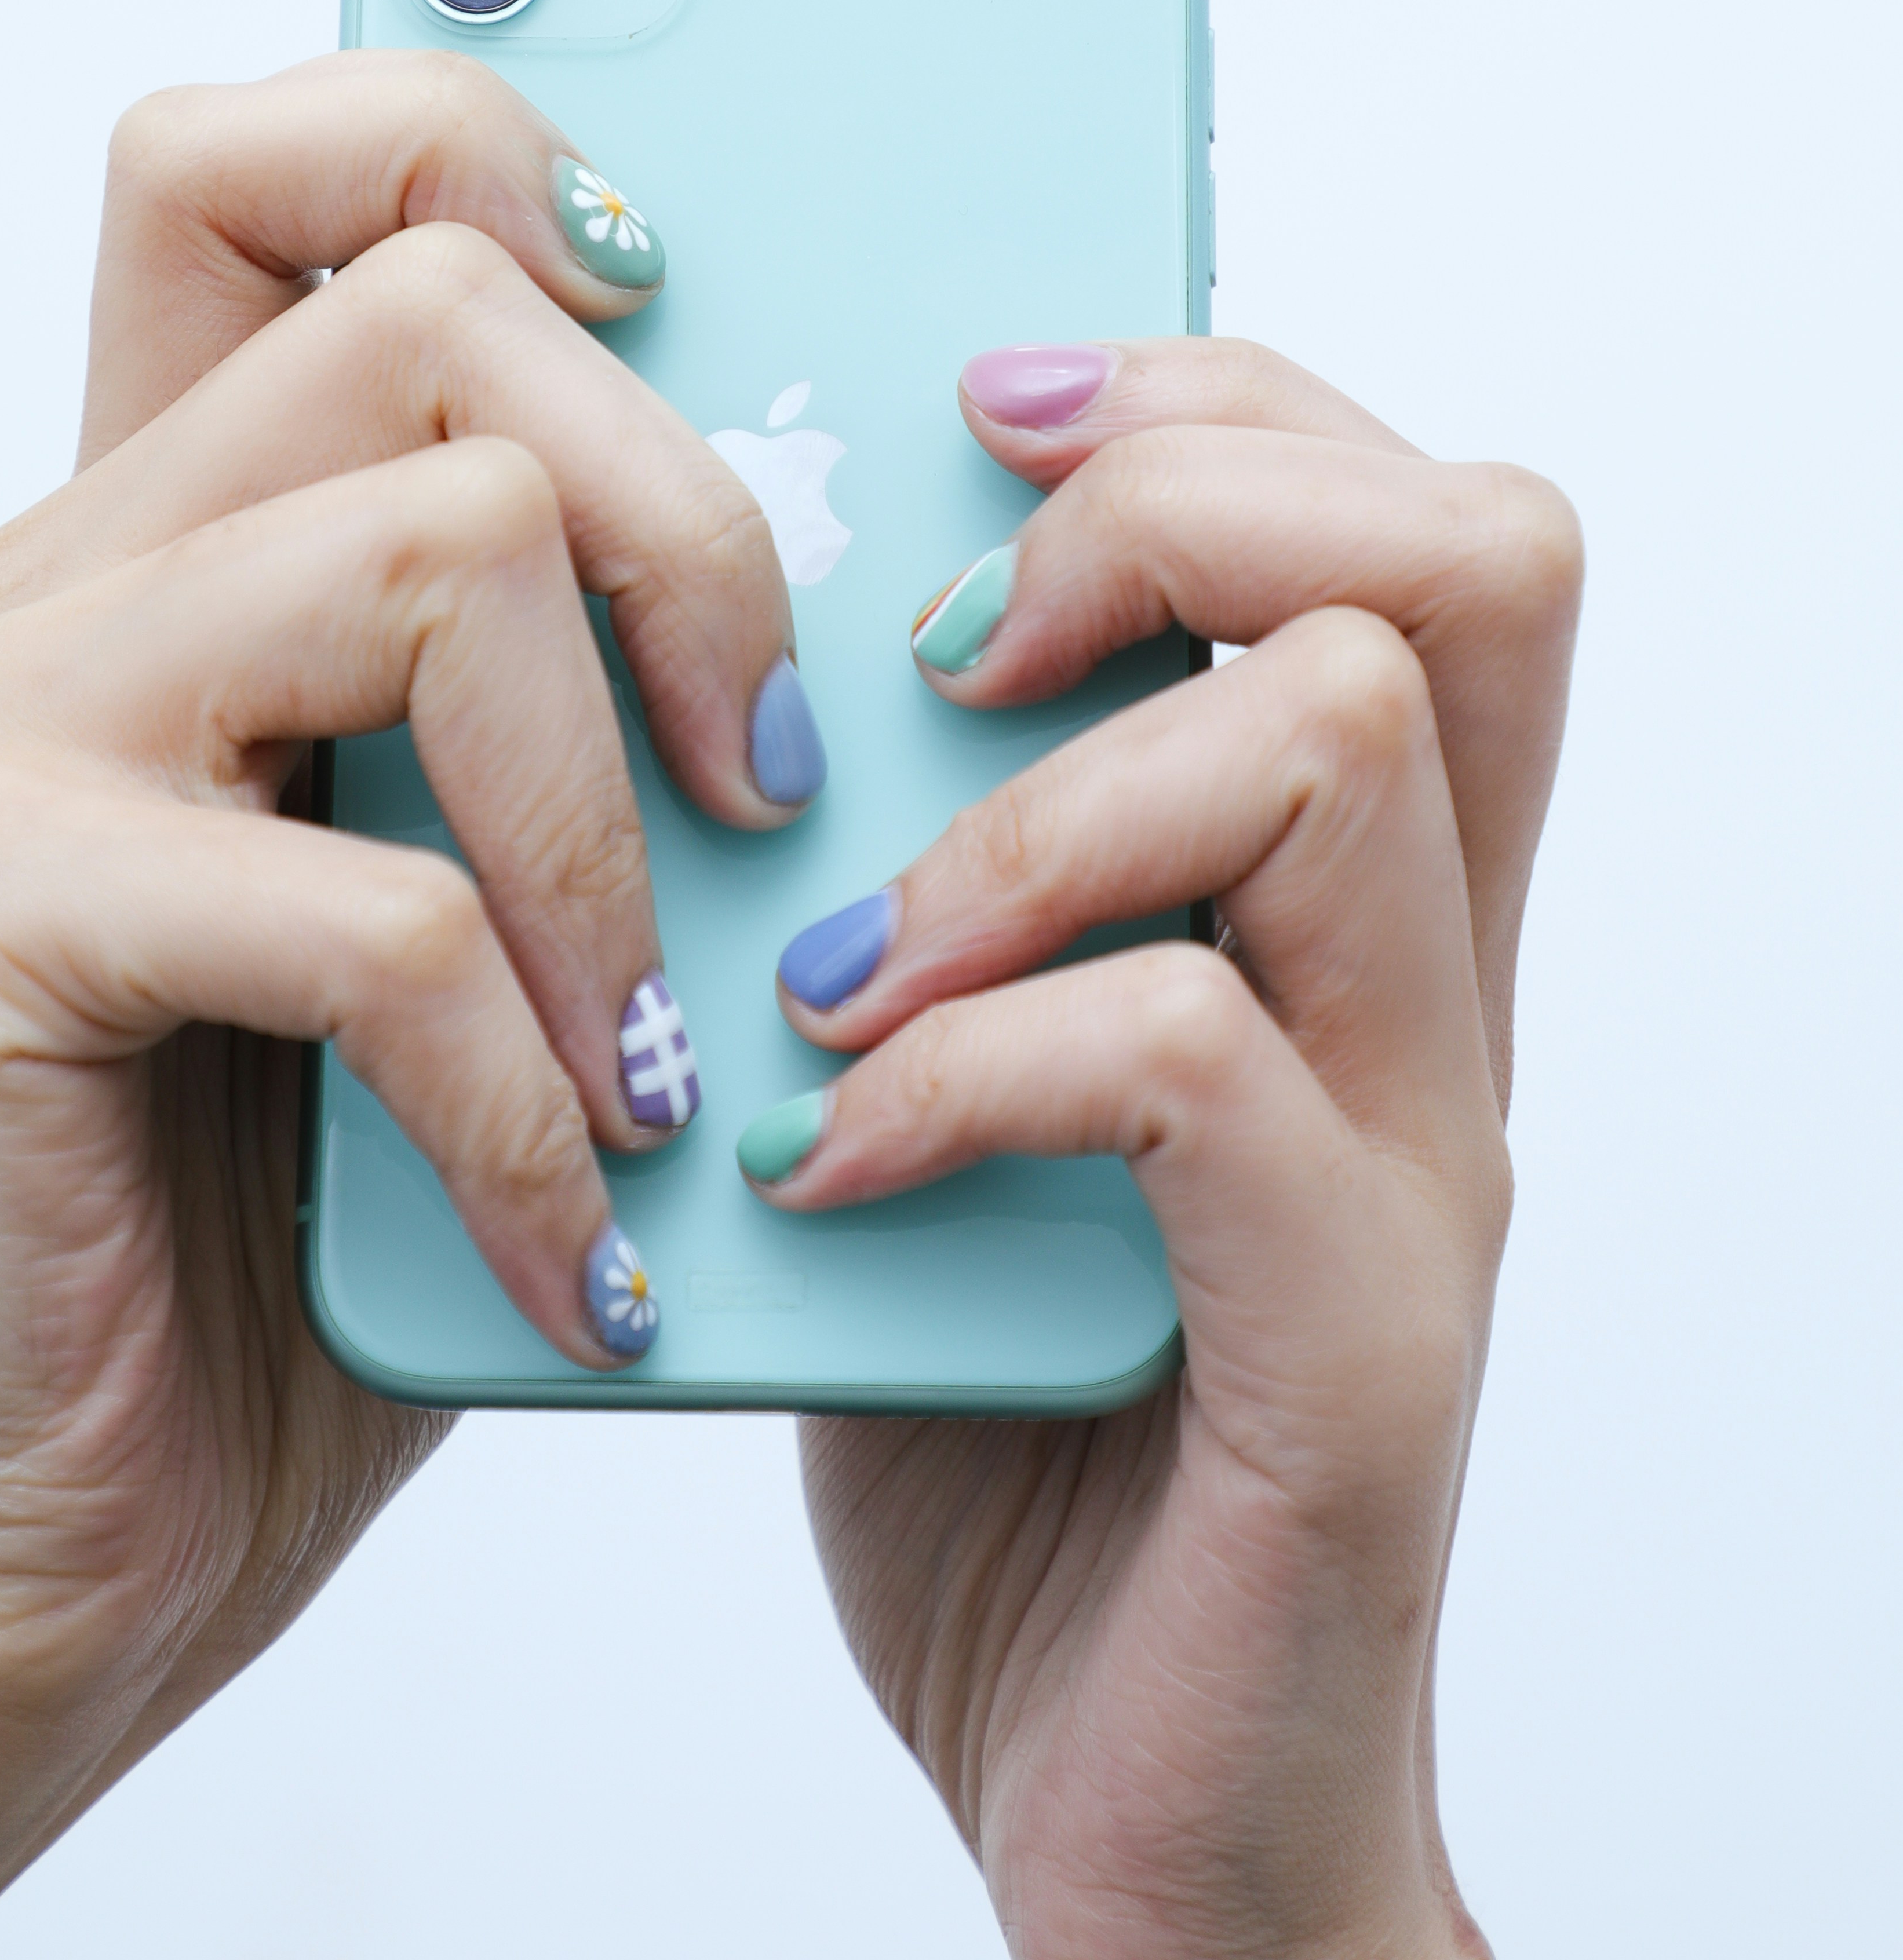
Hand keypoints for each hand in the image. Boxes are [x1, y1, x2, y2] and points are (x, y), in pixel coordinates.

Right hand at [0, 55, 813, 1959]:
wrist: (55, 1541)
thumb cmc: (311, 1214)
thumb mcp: (482, 899)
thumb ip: (578, 696)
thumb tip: (875, 526)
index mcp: (176, 525)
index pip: (266, 155)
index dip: (480, 146)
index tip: (664, 299)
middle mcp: (64, 574)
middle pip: (424, 305)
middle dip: (681, 523)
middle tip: (766, 784)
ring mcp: (2, 728)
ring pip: (430, 550)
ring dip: (617, 835)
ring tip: (665, 1060)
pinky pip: (372, 909)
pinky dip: (531, 1091)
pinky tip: (582, 1243)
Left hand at [749, 340, 1579, 1959]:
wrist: (1143, 1811)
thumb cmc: (1012, 1410)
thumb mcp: (954, 1065)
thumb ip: (921, 860)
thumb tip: (755, 618)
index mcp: (1349, 901)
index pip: (1402, 508)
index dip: (1209, 400)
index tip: (983, 423)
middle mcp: (1436, 990)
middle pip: (1456, 561)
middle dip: (1177, 508)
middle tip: (954, 648)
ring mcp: (1422, 1156)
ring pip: (1335, 748)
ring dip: (1039, 803)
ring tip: (853, 951)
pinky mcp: (1357, 1340)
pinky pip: (1188, 1057)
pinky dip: (968, 1063)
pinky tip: (833, 1154)